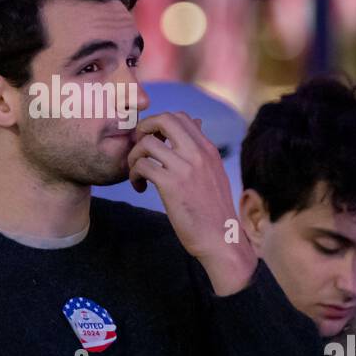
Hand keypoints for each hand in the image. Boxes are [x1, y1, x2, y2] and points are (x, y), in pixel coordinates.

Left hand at [127, 111, 255, 294]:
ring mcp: (185, 168)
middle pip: (164, 119)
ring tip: (137, 173)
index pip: (181, 117)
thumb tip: (196, 123)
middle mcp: (198, 153)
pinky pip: (142, 165)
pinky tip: (139, 187)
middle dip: (144, 128)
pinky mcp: (171, 185)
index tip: (153, 141)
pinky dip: (134, 174)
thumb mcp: (214, 174)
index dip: (159, 124)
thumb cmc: (214, 210)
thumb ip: (201, 151)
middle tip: (139, 148)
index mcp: (208, 149)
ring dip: (134, 157)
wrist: (222, 239)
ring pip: (147, 143)